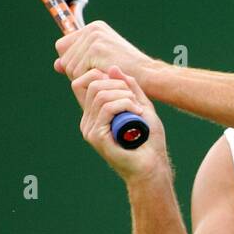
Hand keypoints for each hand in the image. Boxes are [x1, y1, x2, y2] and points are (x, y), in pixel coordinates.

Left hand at [54, 20, 152, 81]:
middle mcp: (92, 29)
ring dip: (83, 78)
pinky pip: (77, 72)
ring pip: (69, 67)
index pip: (63, 47)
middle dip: (77, 73)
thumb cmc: (126, 72)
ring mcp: (93, 37)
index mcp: (93, 28)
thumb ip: (77, 62)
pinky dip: (89, 81)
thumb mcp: (99, 64)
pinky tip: (104, 79)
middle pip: (64, 58)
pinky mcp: (95, 48)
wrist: (147, 75)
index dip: (72, 63)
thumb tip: (56, 65)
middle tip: (99, 76)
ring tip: (103, 77)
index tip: (90, 70)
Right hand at [71, 65, 168, 182]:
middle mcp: (88, 121)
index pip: (81, 83)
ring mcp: (90, 129)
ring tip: (138, 109)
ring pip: (101, 95)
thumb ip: (129, 88)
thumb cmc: (149, 140)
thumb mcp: (141, 106)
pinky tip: (137, 112)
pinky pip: (107, 108)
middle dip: (118, 85)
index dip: (99, 75)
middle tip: (136, 101)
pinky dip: (125, 104)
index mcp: (94, 114)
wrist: (152, 165)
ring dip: (125, 96)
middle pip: (93, 85)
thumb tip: (113, 68)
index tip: (123, 85)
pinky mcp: (97, 137)